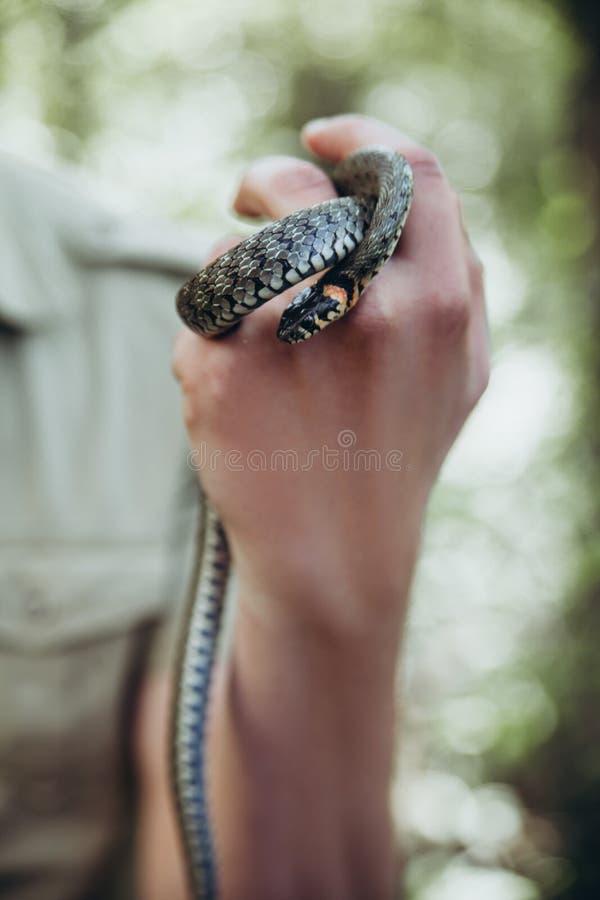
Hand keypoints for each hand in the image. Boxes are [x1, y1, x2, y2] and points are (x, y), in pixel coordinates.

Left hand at [173, 114, 487, 632]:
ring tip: (262, 343)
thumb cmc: (396, 455)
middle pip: (296, 186)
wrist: (334, 556)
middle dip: (266, 184)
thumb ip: (453, 281)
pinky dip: (210, 330)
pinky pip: (201, 303)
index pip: (405, 168)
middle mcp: (366, 304)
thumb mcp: (459, 371)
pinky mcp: (222, 365)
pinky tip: (237, 384)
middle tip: (251, 200)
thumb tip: (409, 198)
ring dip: (238, 278)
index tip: (322, 134)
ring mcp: (288, 331)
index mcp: (437, 299)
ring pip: (234, 247)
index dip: (359, 135)